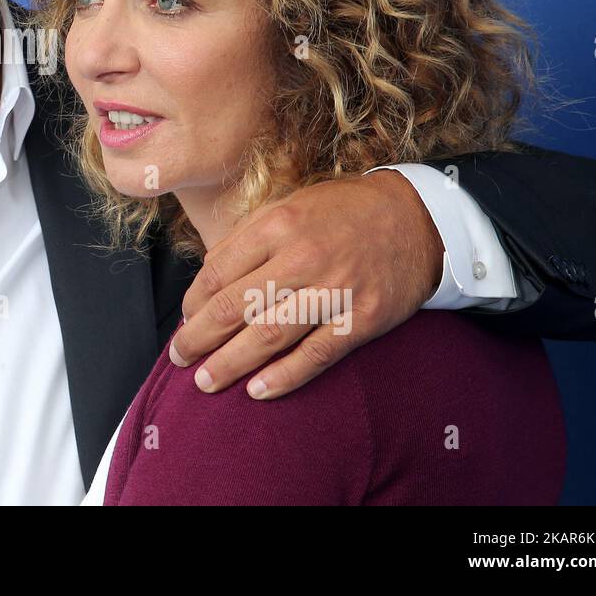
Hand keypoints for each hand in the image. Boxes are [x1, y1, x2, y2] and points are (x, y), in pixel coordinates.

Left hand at [170, 169, 443, 398]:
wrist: (416, 218)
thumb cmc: (343, 212)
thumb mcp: (290, 206)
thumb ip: (248, 238)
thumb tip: (208, 276)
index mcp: (278, 225)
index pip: (218, 272)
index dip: (193, 301)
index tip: (184, 318)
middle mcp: (303, 257)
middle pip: (234, 307)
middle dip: (199, 337)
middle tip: (179, 357)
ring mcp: (335, 290)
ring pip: (268, 336)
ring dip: (231, 363)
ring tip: (206, 381)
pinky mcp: (363, 318)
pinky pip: (316, 355)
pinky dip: (284, 376)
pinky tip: (257, 391)